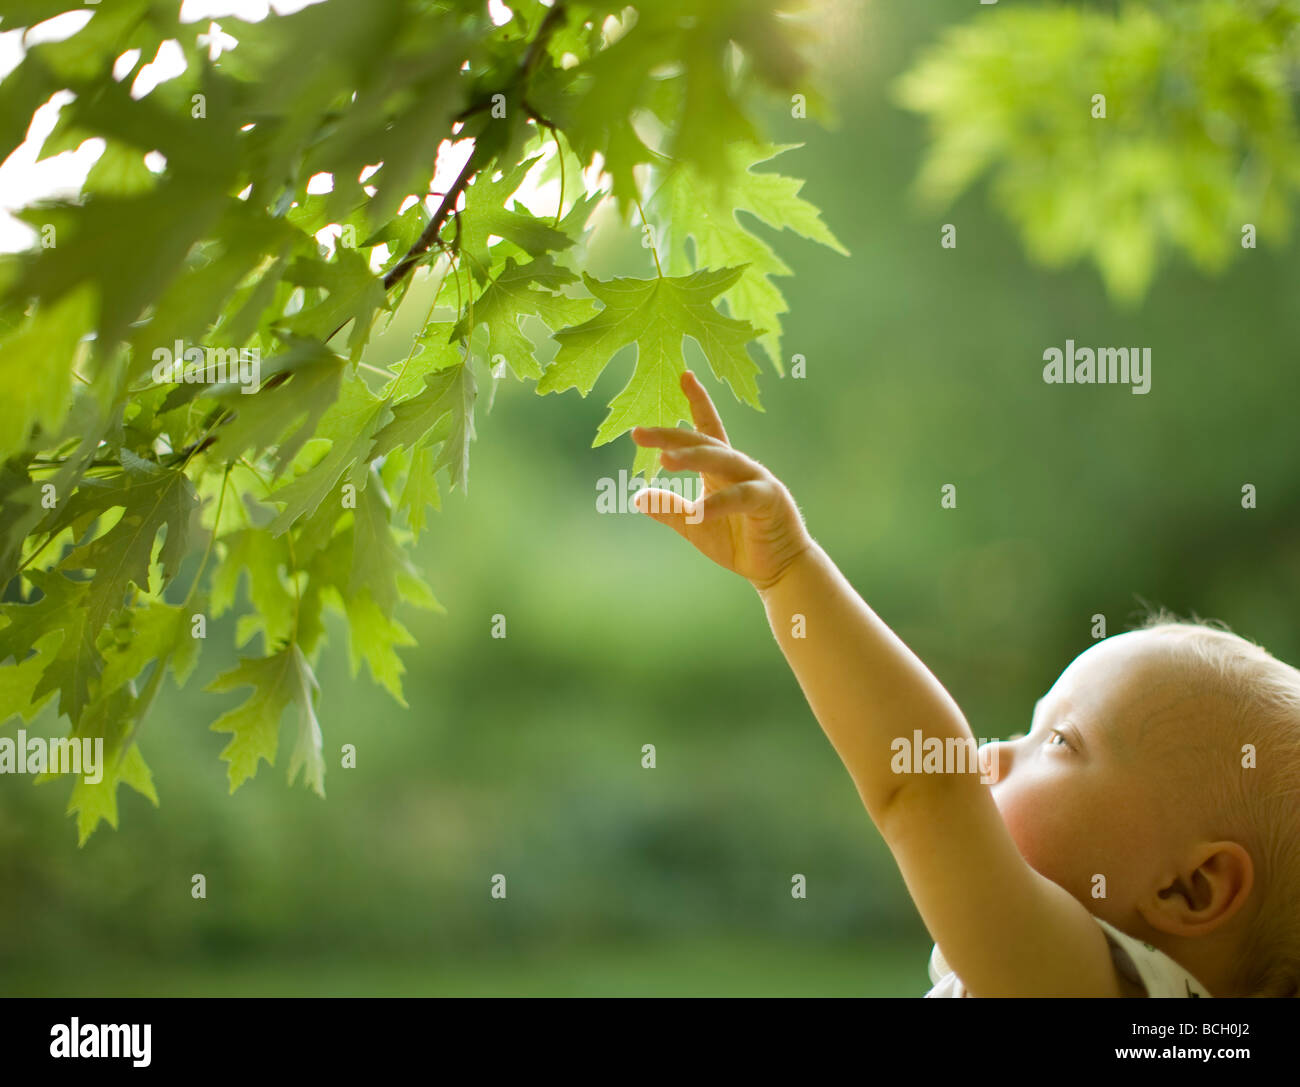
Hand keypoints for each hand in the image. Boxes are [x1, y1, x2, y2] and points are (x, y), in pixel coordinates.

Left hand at [630, 370, 814, 591]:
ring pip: (721, 461)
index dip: (696, 402)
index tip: (683, 375)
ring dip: (692, 459)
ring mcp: (757, 480)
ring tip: (664, 460)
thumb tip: (637, 495)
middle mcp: (739, 467)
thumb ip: (670, 510)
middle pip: (703, 442)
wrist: (779, 568)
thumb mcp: (695, 527)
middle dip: (672, 435)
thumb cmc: (739, 543)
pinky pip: (741, 497)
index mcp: (722, 469)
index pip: (707, 429)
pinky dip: (718, 504)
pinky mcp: (770, 500)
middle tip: (639, 432)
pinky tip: (697, 513)